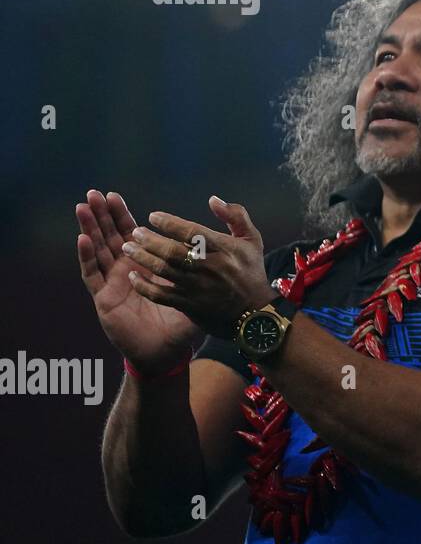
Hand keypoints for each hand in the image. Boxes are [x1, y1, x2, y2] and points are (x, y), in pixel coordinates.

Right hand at [76, 190, 202, 374]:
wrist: (169, 351)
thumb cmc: (184, 319)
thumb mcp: (199, 287)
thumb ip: (205, 262)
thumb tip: (215, 237)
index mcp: (147, 263)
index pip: (131, 232)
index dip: (122, 215)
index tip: (115, 195)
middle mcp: (126, 270)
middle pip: (111, 236)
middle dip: (102, 215)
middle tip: (95, 193)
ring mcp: (113, 283)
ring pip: (98, 250)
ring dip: (90, 228)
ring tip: (83, 206)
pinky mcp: (105, 298)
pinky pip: (93, 274)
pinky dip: (86, 256)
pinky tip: (82, 238)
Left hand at [123, 196, 277, 337]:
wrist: (255, 312)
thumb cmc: (250, 271)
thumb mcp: (252, 239)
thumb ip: (235, 215)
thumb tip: (213, 199)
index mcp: (225, 249)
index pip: (192, 232)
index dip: (169, 223)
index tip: (153, 216)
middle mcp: (209, 267)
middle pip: (173, 251)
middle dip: (150, 240)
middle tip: (135, 232)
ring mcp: (197, 287)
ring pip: (163, 271)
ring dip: (142, 258)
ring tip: (128, 248)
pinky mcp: (189, 305)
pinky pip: (160, 295)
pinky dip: (144, 286)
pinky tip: (133, 276)